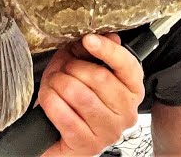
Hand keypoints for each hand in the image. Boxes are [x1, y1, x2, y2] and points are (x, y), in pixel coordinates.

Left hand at [38, 34, 143, 156]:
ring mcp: (109, 131)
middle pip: (100, 78)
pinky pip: (65, 115)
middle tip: (61, 69)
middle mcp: (126, 113)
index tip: (88, 39)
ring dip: (58, 83)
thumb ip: (90, 52)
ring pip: (80, 95)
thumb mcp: (80, 67)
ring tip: (53, 83)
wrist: (59, 133)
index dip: (107, 50)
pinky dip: (50, 102)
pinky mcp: (88, 145)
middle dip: (72, 67)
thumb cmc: (72, 98)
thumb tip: (104, 36)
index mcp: (132, 90)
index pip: (127, 66)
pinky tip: (48, 98)